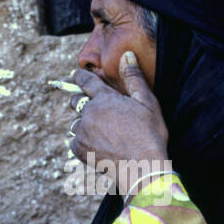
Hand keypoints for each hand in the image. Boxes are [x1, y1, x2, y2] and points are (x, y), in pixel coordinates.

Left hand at [70, 53, 167, 170]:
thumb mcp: (148, 102)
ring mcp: (82, 132)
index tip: (75, 75)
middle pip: (75, 102)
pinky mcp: (80, 150)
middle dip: (80, 101)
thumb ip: (134, 78)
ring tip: (100, 133)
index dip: (79, 76)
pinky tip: (97, 146)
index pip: (86, 81)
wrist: (143, 169)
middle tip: (93, 109)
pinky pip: (74, 142)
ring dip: (83, 125)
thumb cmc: (150, 135)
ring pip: (75, 124)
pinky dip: (82, 143)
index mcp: (105, 99)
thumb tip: (126, 55)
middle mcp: (89, 113)